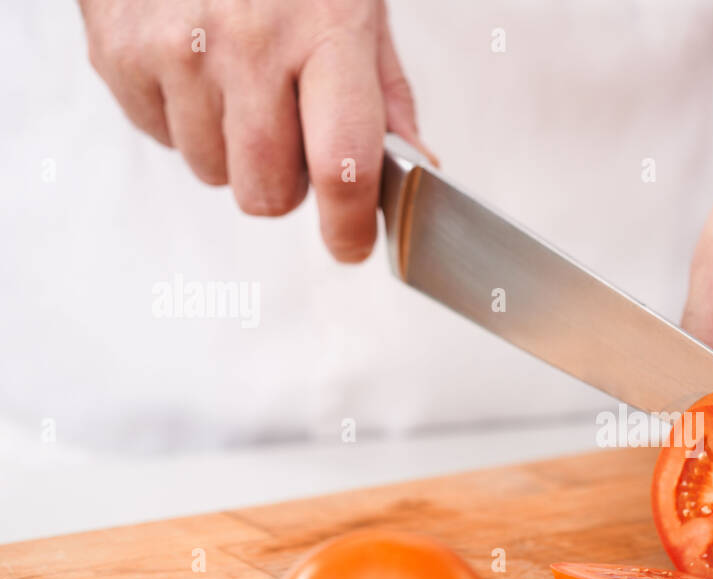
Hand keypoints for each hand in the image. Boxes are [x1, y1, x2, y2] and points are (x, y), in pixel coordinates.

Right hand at [79, 0, 425, 261]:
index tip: (351, 244)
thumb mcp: (358, 5)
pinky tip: (195, 62)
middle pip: (267, 192)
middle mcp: (247, 43)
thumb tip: (416, 169)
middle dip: (286, 186)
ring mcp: (176, 49)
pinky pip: (159, 135)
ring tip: (237, 80)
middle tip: (291, 135)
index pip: (343, 167)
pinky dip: (181, 116)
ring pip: (211, 172)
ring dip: (231, 149)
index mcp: (325, 31)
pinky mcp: (119, 51)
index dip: (349, 225)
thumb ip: (385, 95)